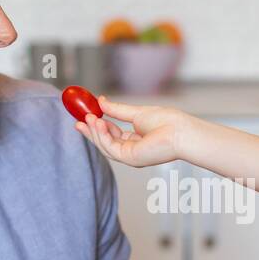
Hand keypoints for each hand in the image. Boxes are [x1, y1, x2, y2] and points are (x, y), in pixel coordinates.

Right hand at [74, 97, 189, 167]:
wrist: (180, 131)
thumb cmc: (167, 122)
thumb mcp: (136, 113)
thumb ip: (117, 110)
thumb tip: (101, 101)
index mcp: (135, 140)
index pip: (111, 134)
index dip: (98, 125)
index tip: (85, 116)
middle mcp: (132, 150)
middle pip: (105, 142)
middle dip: (91, 131)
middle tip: (78, 119)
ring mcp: (130, 156)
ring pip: (105, 145)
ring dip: (95, 131)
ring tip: (88, 117)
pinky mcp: (130, 158)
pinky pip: (110, 147)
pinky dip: (102, 135)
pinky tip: (98, 122)